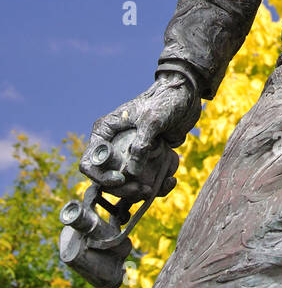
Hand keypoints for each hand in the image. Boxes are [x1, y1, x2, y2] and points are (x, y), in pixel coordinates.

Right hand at [81, 74, 199, 201]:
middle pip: (107, 178)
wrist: (185, 96)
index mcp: (105, 132)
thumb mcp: (151, 120)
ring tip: (157, 188)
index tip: (122, 179)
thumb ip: (140, 145)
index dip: (101, 176)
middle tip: (144, 190)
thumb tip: (130, 174)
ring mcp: (129, 154)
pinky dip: (157, 186)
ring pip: (126, 183)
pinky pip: (145, 179)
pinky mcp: (146, 160)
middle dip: (123, 189)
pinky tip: (170, 181)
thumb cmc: (165, 100)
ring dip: (139, 191)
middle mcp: (113, 144)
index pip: (90, 162)